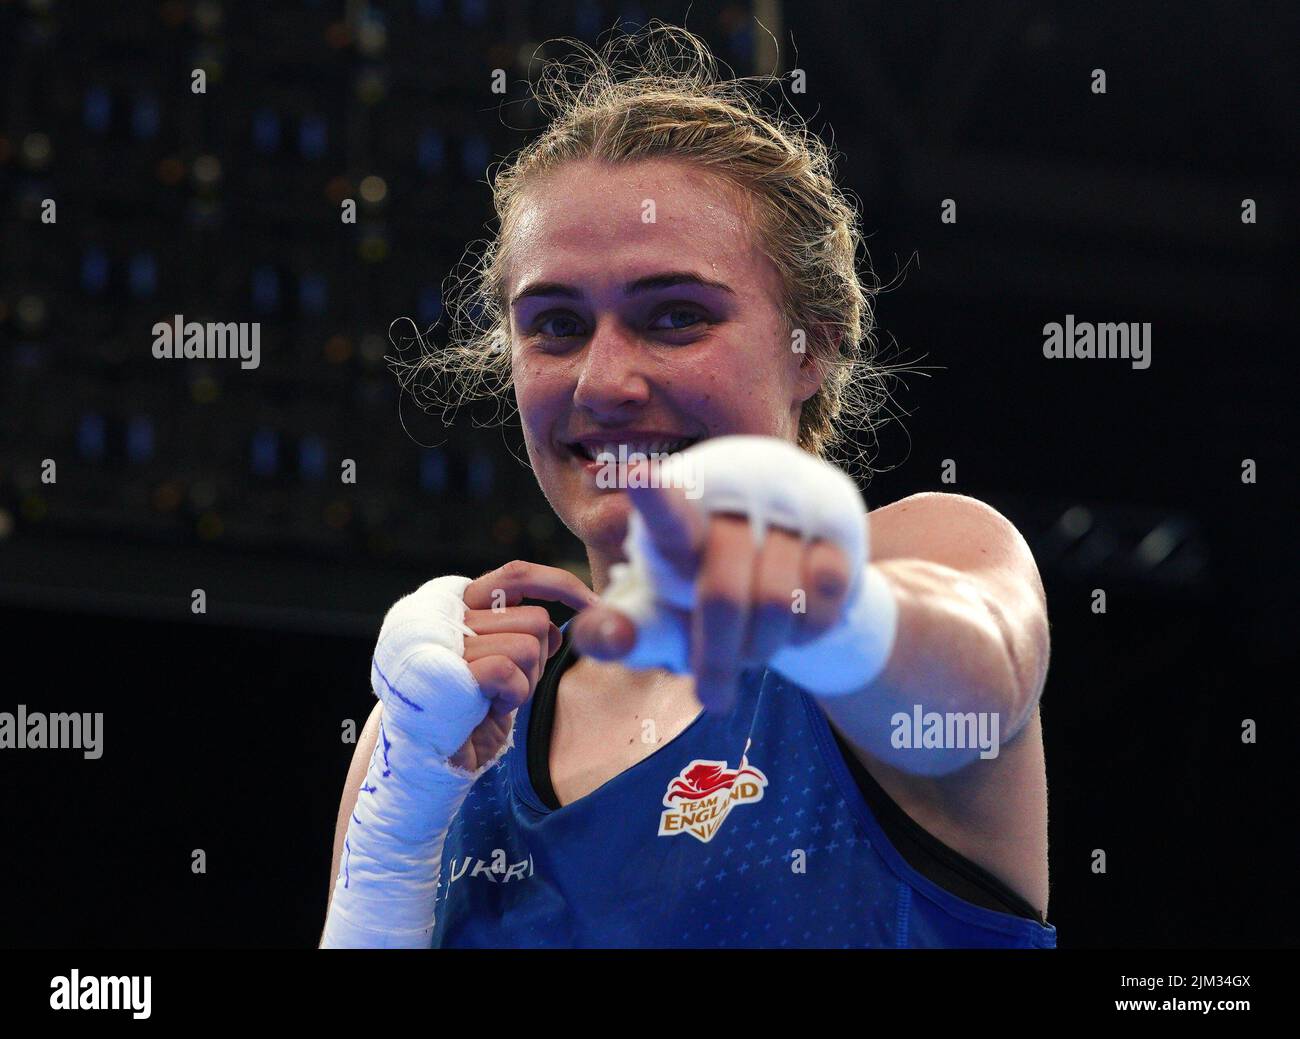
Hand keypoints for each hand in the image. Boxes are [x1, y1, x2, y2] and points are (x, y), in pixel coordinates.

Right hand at [450, 561, 598, 770]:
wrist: (435, 754)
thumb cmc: (474, 708)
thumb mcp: (508, 661)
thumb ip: (527, 630)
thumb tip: (575, 618)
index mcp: (464, 603)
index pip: (517, 575)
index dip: (561, 585)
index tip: (594, 606)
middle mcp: (452, 613)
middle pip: (536, 619)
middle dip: (537, 660)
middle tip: (508, 684)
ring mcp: (448, 639)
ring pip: (529, 645)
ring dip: (524, 681)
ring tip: (494, 697)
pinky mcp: (449, 667)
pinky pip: (509, 668)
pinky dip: (510, 694)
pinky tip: (487, 708)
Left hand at [572, 462, 854, 714]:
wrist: (787, 573)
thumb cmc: (698, 593)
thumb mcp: (656, 612)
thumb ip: (621, 629)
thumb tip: (608, 638)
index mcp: (676, 504)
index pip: (665, 510)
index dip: (653, 499)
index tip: (640, 480)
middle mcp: (732, 484)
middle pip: (722, 594)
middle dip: (717, 660)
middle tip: (711, 699)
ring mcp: (787, 493)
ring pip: (776, 602)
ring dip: (760, 647)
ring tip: (752, 648)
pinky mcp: (834, 512)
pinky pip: (823, 595)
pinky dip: (803, 629)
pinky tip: (791, 624)